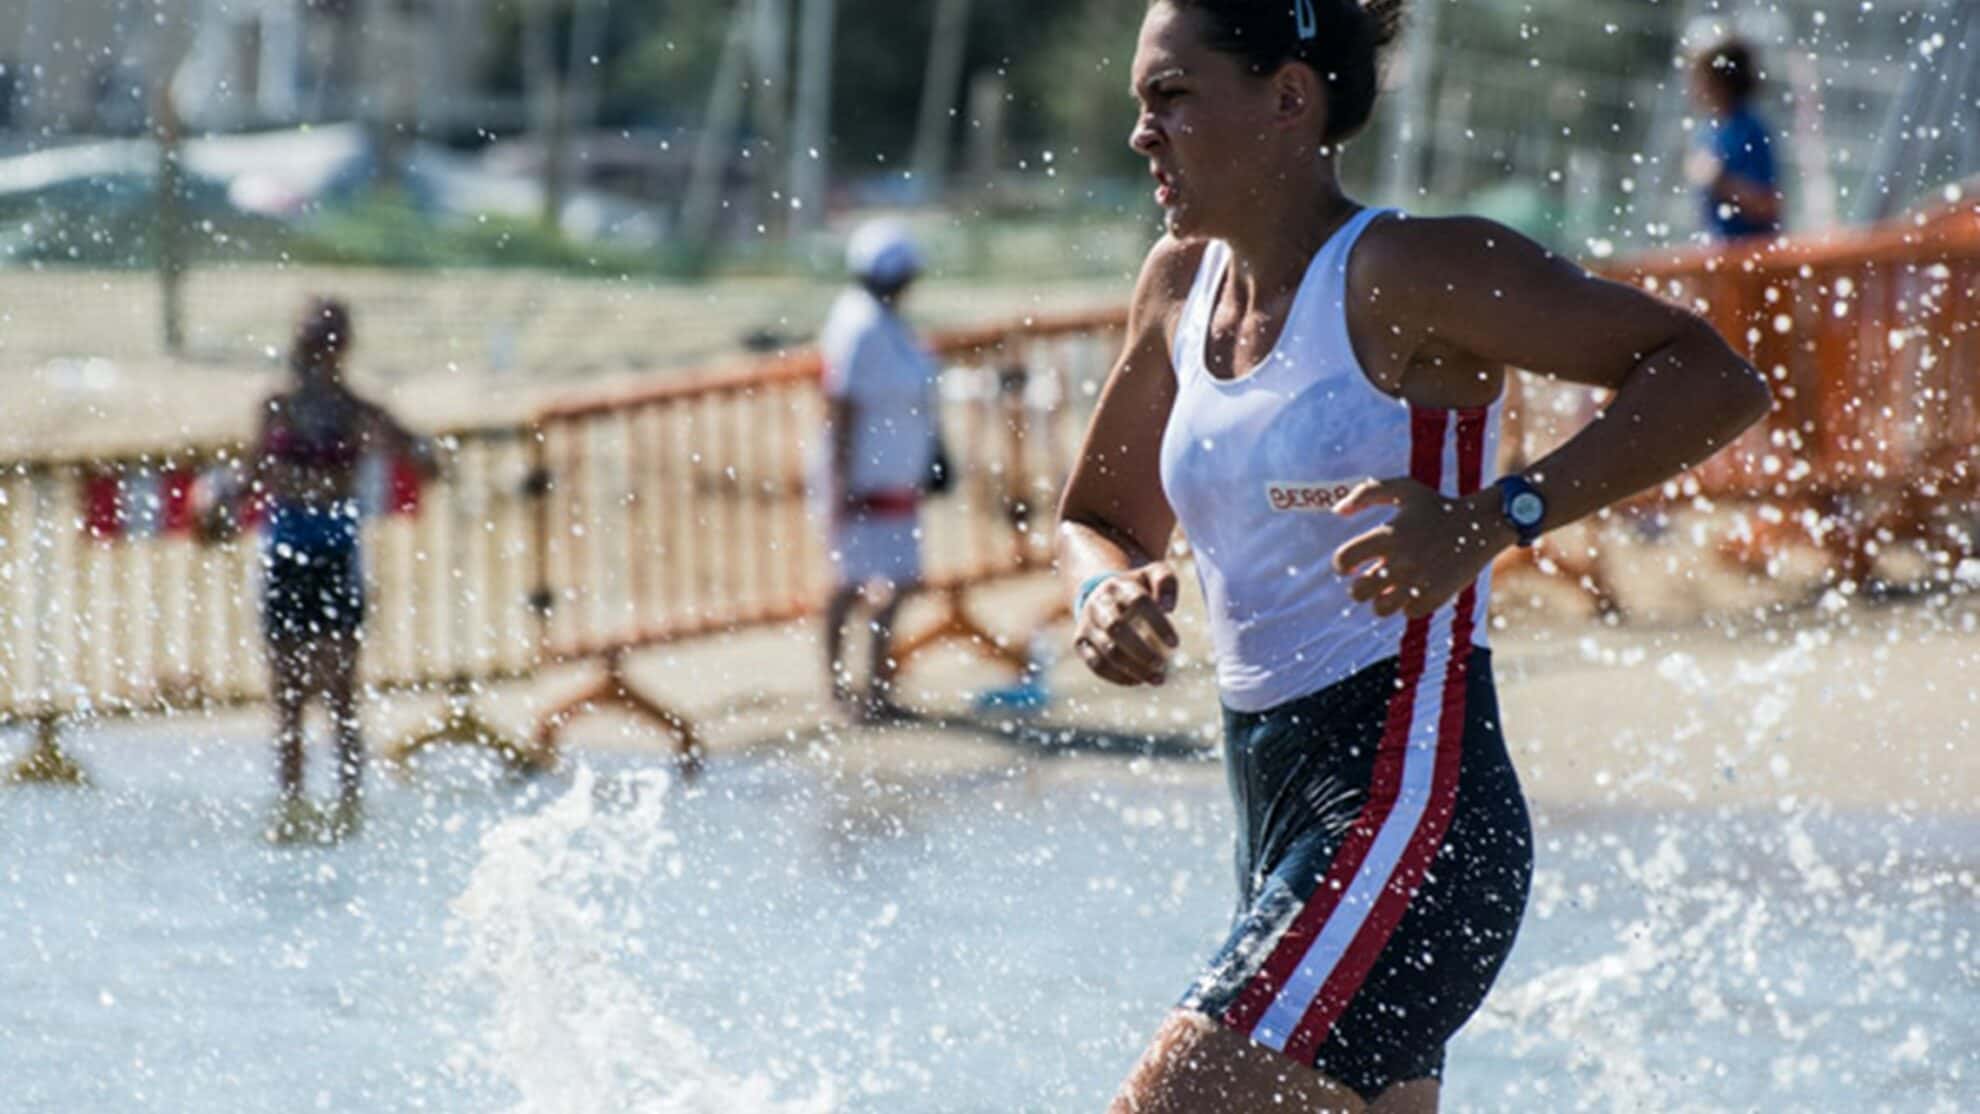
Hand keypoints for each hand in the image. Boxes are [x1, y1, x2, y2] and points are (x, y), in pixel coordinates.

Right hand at [1073, 562, 1180, 686]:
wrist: (1101, 594)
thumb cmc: (1136, 589)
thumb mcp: (1152, 575)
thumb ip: (1166, 582)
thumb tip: (1168, 607)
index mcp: (1118, 586)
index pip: (1139, 601)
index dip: (1158, 624)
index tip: (1175, 643)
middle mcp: (1098, 604)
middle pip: (1116, 627)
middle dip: (1142, 650)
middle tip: (1163, 665)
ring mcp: (1086, 624)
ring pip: (1107, 650)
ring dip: (1134, 668)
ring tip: (1158, 679)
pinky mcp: (1080, 642)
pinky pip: (1096, 664)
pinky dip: (1118, 676)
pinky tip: (1138, 681)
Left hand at [1331, 478, 1512, 619]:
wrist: (1481, 524)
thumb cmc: (1438, 506)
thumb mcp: (1404, 489)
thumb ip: (1366, 493)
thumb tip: (1337, 511)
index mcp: (1387, 536)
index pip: (1343, 560)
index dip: (1341, 564)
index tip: (1350, 565)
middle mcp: (1399, 562)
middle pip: (1358, 592)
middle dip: (1361, 586)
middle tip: (1372, 577)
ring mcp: (1417, 582)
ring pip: (1380, 609)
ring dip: (1382, 599)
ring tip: (1392, 587)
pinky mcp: (1435, 596)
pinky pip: (1408, 613)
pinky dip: (1409, 604)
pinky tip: (1416, 589)